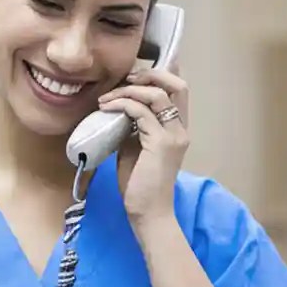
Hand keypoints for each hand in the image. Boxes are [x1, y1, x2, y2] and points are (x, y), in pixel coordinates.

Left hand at [96, 64, 189, 222]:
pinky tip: (105, 108)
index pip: (179, 90)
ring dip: (129, 90)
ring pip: (157, 95)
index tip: (133, 75)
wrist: (147, 212)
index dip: (160, 74)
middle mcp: (181, 129)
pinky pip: (141, 112)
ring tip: (107, 98)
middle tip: (125, 79)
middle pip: (178, 84)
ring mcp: (173, 135)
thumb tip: (119, 109)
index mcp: (177, 129)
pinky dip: (122, 105)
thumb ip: (134, 126)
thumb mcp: (136, 147)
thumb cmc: (140, 184)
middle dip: (150, 74)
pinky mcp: (160, 143)